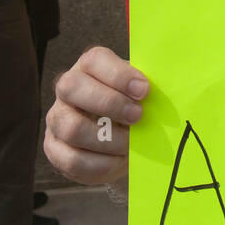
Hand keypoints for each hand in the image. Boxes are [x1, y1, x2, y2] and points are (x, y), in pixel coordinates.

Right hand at [44, 46, 148, 184]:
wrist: (122, 142)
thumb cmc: (135, 108)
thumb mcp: (141, 94)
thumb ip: (147, 90)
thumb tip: (169, 92)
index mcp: (90, 66)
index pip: (94, 60)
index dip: (118, 75)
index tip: (145, 91)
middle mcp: (67, 88)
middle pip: (72, 87)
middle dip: (109, 103)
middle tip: (138, 117)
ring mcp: (57, 118)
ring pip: (71, 127)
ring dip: (108, 139)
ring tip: (131, 144)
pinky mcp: (54, 148)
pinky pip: (72, 159)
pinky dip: (101, 163)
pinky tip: (119, 160)